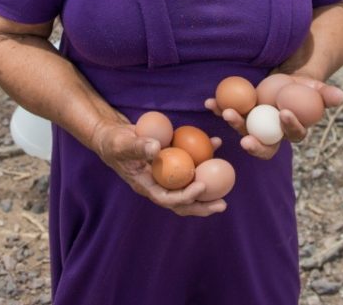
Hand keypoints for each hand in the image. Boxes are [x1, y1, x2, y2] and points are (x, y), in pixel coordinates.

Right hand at [90, 120, 226, 216]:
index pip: (168, 199)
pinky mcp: (173, 162)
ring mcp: (167, 175)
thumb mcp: (122, 144)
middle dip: (203, 206)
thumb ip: (137, 146)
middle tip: (222, 205)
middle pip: (183, 202)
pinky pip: (191, 163)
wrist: (114, 137)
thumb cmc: (115, 142)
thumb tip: (157, 148)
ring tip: (227, 187)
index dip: (185, 197)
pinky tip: (217, 144)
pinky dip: (204, 156)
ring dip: (208, 188)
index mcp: (147, 187)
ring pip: (189, 185)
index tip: (201, 187)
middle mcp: (159, 185)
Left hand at [205, 75, 342, 160]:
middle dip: (255, 145)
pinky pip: (230, 113)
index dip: (289, 127)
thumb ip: (327, 94)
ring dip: (234, 123)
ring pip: (244, 129)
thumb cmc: (305, 88)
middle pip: (264, 145)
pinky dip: (220, 108)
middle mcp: (272, 134)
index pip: (292, 135)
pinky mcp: (243, 115)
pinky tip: (210, 102)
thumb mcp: (317, 89)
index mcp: (292, 132)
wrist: (287, 81)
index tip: (284, 113)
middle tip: (246, 140)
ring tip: (227, 112)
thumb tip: (341, 96)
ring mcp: (255, 126)